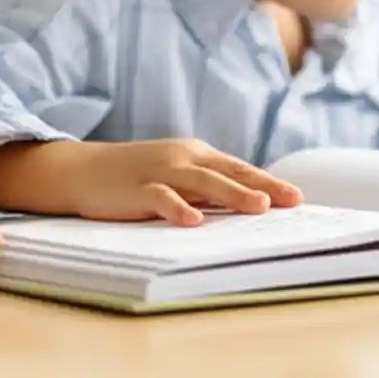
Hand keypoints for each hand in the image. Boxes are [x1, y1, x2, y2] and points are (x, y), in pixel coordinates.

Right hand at [0, 139, 302, 225]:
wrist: (80, 170)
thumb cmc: (136, 177)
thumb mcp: (177, 177)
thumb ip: (208, 189)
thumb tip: (249, 208)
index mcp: (198, 156)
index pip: (240, 169)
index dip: (269, 182)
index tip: (298, 198)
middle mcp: (184, 159)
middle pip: (230, 173)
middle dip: (263, 187)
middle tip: (291, 201)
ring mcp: (159, 172)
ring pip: (203, 182)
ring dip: (232, 194)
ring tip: (259, 208)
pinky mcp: (135, 189)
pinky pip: (160, 198)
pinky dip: (177, 208)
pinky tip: (194, 221)